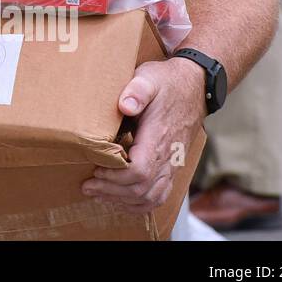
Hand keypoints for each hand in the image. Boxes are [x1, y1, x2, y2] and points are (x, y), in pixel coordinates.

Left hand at [81, 57, 205, 213]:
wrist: (194, 87)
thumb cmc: (166, 83)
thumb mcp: (149, 78)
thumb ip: (137, 90)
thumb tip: (125, 105)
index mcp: (158, 137)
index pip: (139, 171)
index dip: (115, 177)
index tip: (95, 170)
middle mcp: (168, 156)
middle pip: (141, 189)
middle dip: (112, 191)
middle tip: (87, 186)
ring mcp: (172, 164)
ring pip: (151, 197)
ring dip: (124, 200)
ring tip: (99, 194)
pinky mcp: (172, 166)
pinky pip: (160, 194)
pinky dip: (140, 203)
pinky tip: (122, 199)